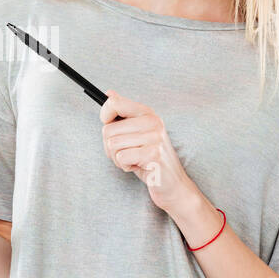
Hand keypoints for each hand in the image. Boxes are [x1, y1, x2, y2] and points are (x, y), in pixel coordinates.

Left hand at [99, 89, 196, 213]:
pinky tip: (138, 167)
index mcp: (147, 113)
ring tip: (133, 160)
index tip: (108, 124)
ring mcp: (154, 137)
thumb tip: (108, 93)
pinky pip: (121, 158)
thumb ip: (123, 114)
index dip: (104, 115)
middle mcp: (152, 122)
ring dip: (117, 158)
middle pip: (108, 130)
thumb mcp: (136, 133)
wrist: (173, 184)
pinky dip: (125, 166)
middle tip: (126, 153)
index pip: (115, 103)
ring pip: (112, 145)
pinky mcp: (153, 154)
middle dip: (110, 147)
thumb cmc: (149, 159)